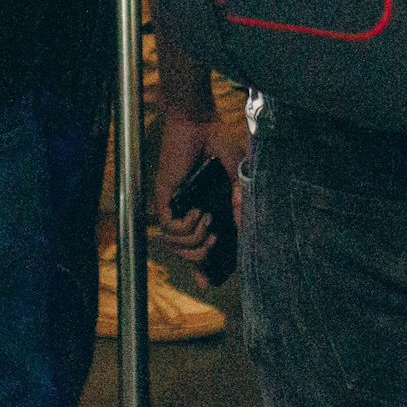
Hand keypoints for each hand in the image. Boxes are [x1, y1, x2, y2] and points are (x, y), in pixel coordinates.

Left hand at [151, 101, 223, 270]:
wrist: (199, 123)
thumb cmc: (217, 145)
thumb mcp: (236, 178)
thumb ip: (240, 201)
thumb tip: (243, 226)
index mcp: (202, 209)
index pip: (197, 246)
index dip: (202, 267)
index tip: (209, 283)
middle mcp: (185, 211)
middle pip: (183, 253)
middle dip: (199, 258)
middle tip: (215, 241)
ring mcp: (173, 205)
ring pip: (174, 244)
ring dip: (194, 239)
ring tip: (208, 221)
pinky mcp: (163, 196)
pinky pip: (168, 227)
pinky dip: (185, 226)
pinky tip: (198, 211)